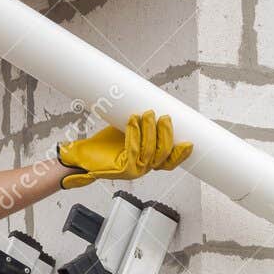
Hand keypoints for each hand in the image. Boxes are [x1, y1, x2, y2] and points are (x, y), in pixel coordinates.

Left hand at [56, 109, 190, 189]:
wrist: (83, 155)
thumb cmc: (105, 144)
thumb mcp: (128, 130)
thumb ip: (142, 124)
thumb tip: (153, 104)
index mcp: (149, 161)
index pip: (170, 161)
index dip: (181, 154)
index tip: (189, 142)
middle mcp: (144, 168)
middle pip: (163, 154)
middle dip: (166, 134)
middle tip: (164, 116)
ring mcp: (135, 170)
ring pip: (150, 151)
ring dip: (151, 131)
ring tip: (148, 114)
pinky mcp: (124, 169)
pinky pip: (133, 150)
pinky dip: (135, 133)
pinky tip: (133, 120)